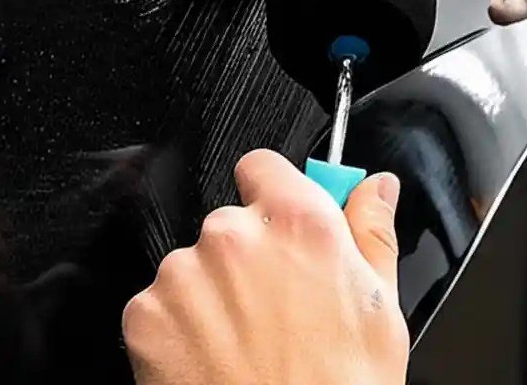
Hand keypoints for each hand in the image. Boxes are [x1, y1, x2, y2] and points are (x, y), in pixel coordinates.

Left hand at [121, 150, 407, 384]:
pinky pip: (160, 305)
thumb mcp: (381, 309)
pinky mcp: (146, 314)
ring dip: (212, 294)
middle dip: (249, 256)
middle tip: (276, 309)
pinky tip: (215, 361)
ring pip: (194, 265)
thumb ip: (372, 232)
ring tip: (247, 346)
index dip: (273, 193)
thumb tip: (376, 189)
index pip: (264, 165)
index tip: (281, 222)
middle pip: (231, 222)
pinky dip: (180, 329)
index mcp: (298, 223)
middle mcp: (234, 235)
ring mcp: (183, 273)